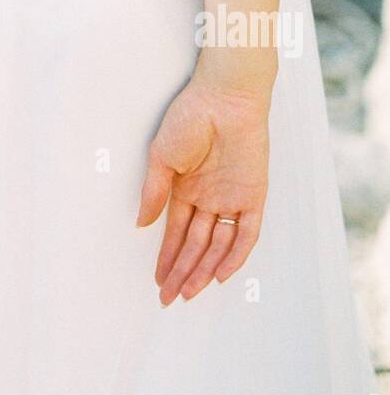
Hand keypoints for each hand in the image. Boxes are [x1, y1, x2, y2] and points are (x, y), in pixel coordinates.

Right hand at [137, 79, 270, 303]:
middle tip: (169, 297)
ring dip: (204, 269)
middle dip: (182, 272)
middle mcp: (209, 198)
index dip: (167, 257)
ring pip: (218, 245)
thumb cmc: (190, 118)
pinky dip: (234, 256)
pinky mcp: (253, 196)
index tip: (158, 280)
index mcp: (185, 188)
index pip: (176, 232)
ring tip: (189, 292)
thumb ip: (154, 192)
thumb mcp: (161, 156)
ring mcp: (231, 198)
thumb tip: (141, 225)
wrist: (224, 98)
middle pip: (196, 244)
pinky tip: (220, 275)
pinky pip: (246, 234)